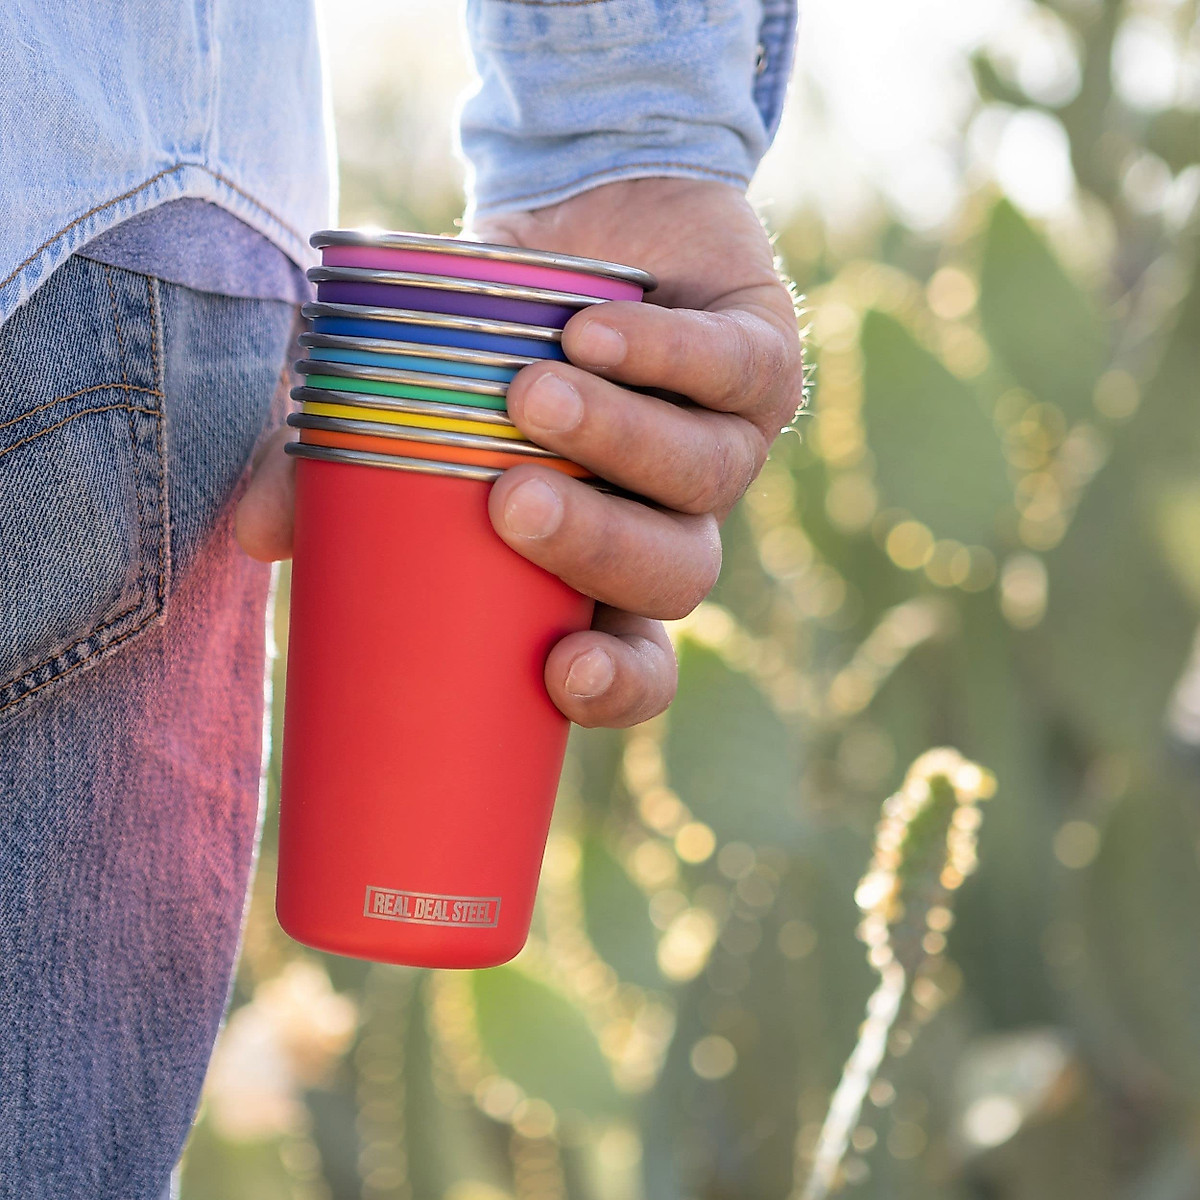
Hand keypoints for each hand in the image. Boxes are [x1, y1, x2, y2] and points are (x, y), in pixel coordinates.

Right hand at [237, 178, 804, 727]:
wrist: (575, 214)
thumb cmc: (477, 335)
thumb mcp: (393, 399)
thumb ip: (329, 467)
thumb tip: (255, 535)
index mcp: (600, 566)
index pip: (634, 663)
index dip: (615, 686)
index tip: (560, 673)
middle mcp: (672, 518)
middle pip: (675, 578)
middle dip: (597, 547)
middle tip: (511, 502)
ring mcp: (726, 444)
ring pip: (704, 480)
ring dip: (619, 439)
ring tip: (527, 392)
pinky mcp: (762, 362)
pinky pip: (736, 376)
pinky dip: (665, 356)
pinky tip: (590, 330)